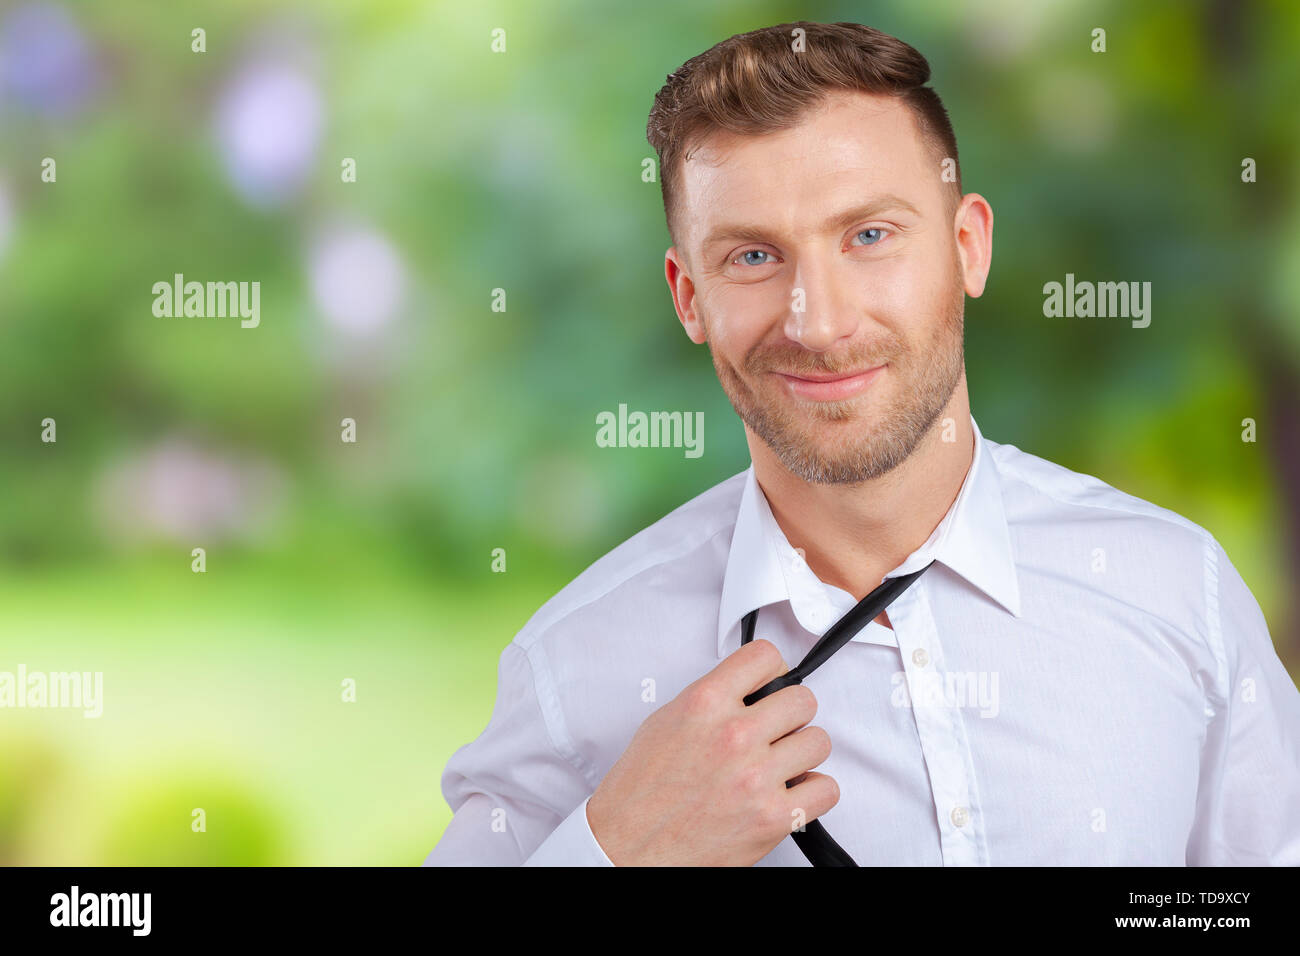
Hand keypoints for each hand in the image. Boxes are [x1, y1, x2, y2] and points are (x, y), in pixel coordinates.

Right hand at [585, 638, 838, 864]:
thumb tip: (746, 690)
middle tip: (776, 730)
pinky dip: (812, 793)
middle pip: (802, 700)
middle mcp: (734, 735)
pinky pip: (827, 789)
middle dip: (790, 715)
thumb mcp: (664, 723)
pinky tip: (789, 793)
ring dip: (802, 753)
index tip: (771, 684)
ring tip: (779, 764)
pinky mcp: (773, 817)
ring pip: (819, 742)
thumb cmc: (640, 793)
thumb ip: (711, 700)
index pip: (766, 657)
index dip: (773, 670)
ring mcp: (757, 777)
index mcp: (704, 704)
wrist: (629, 847)